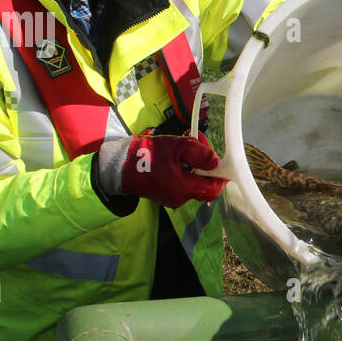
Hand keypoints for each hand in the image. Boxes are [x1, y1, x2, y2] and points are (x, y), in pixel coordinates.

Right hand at [96, 132, 226, 208]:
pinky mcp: (163, 192)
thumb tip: (216, 162)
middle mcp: (180, 198)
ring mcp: (170, 197)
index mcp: (185, 189)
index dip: (221, 176)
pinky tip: (175, 154)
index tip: (222, 162)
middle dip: (205, 163)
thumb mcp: (177, 147)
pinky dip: (183, 168)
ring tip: (185, 143)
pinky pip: (181, 181)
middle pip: (203, 183)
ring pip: (192, 181)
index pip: (214, 189)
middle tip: (198, 143)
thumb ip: (200, 154)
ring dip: (193, 163)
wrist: (119, 165)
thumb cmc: (147, 156)